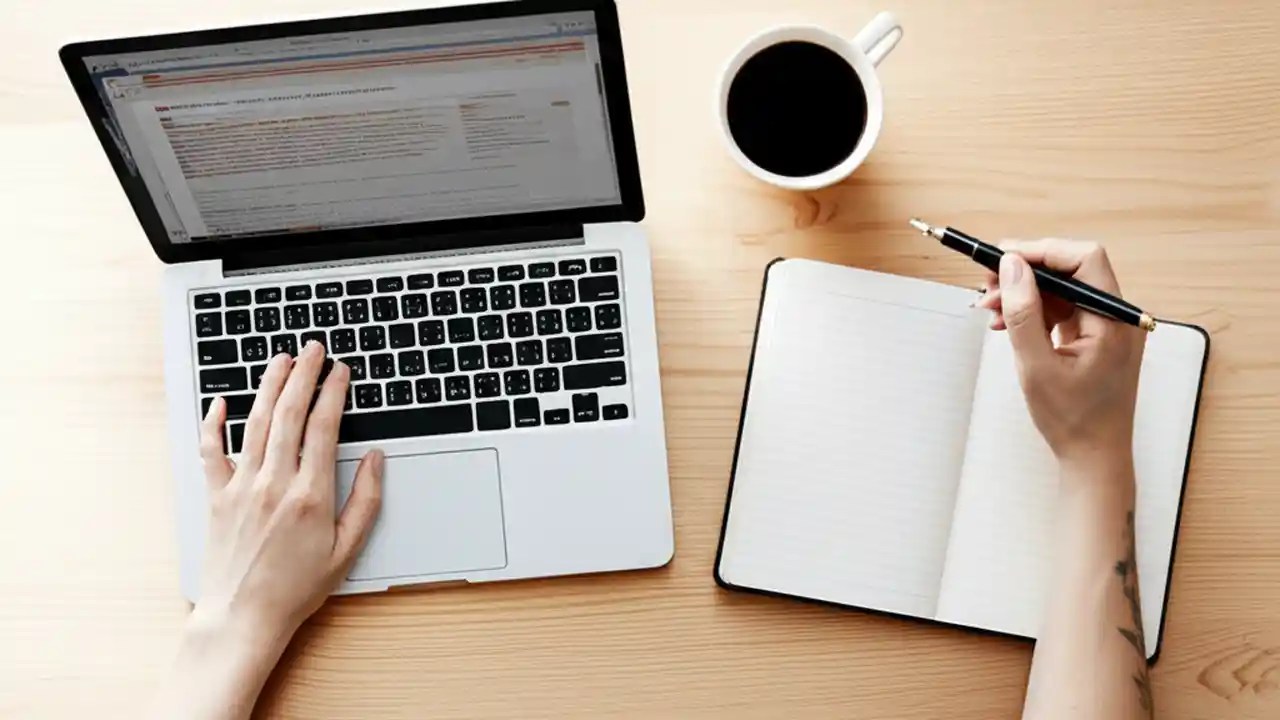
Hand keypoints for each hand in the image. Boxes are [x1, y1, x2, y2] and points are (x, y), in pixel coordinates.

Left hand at [197, 342, 383, 640]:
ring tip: (282, 360)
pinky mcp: (216, 496)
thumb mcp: (347, 549)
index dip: (334, 393)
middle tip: (314, 350)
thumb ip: (366, 501)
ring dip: (269, 385)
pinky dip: (214, 422)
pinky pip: (211, 450)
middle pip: (288, 413)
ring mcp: (240, 487)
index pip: (323, 428)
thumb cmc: (296, 589)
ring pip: (255, 422)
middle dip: (304, 375)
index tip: (342, 372)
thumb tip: (376, 459)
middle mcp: (273, 484)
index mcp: (310, 495)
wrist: (243, 616)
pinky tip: (222, 402)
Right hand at [978, 240, 1145, 467]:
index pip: (1084, 259)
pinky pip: (1062, 309)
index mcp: (1114, 320)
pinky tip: (1006, 322)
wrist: (1093, 456)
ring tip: (990, 307)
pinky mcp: (1094, 337)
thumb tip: (1012, 267)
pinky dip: (1033, 311)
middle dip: (1026, 272)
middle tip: (988, 281)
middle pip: (1071, 270)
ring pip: (1062, 289)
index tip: (1004, 257)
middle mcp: (1116, 316)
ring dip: (1024, 293)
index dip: (1041, 251)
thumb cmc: (1073, 420)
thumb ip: (1024, 313)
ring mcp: (1106, 326)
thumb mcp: (1036, 366)